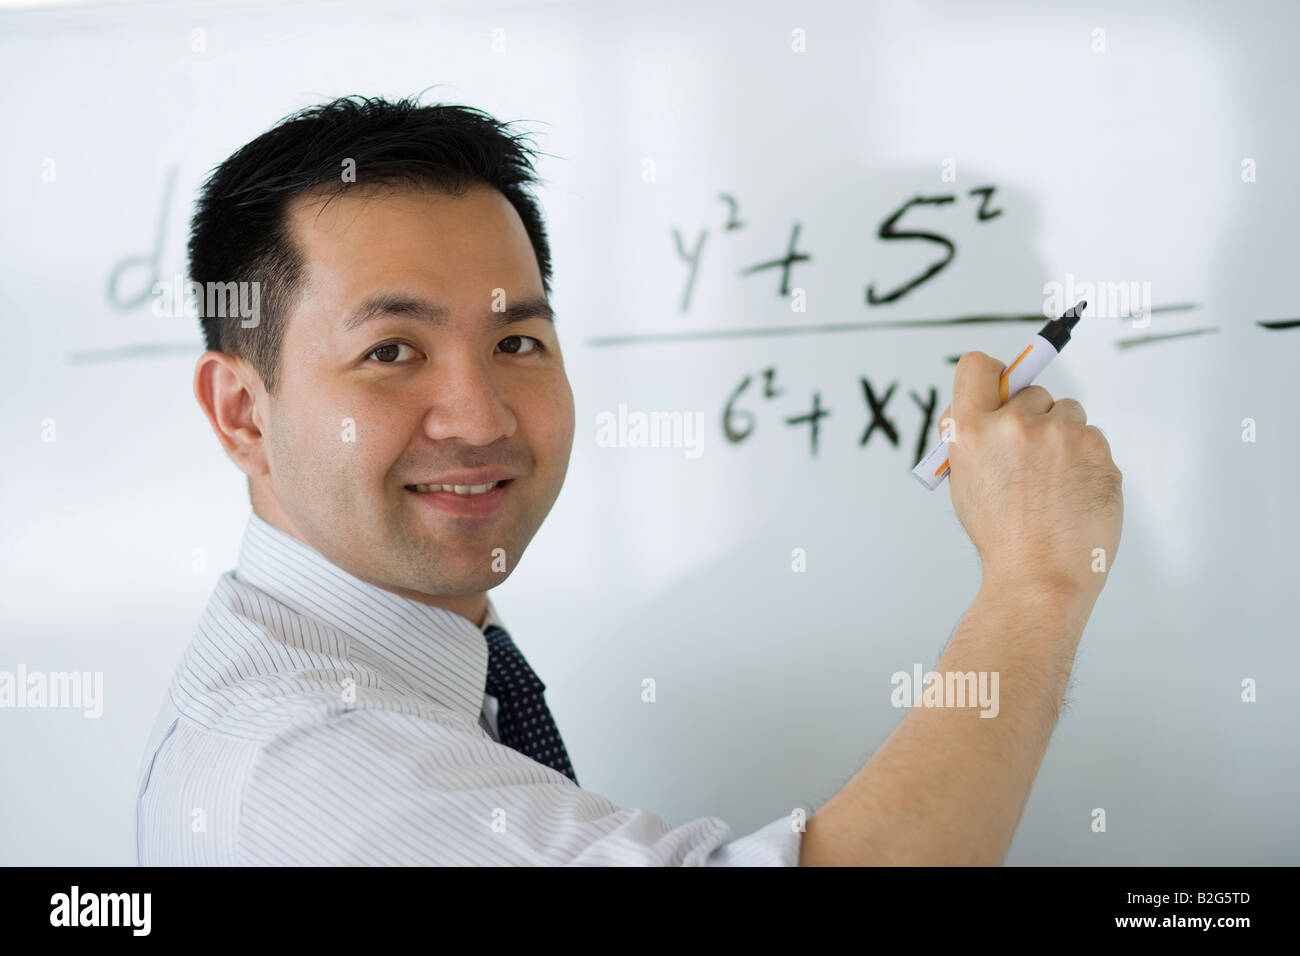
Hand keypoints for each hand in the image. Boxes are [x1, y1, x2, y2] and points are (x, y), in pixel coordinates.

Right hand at [936, 351, 1123, 606]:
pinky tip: (1073, 492)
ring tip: (1054, 482)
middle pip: (1031, 391)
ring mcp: (1060, 434)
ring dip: (1063, 436)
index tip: (999, 388)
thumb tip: (988, 407)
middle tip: (1030, 460)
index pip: (977, 366)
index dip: (989, 375)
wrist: (1040, 576)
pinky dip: (1086, 460)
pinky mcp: (1097, 448)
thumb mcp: (965, 481)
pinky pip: (1092, 438)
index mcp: (971, 430)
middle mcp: (1014, 423)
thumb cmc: (1002, 536)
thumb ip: (972, 438)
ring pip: (1067, 412)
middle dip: (1033, 417)